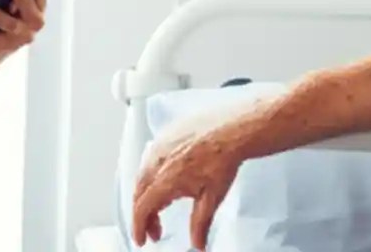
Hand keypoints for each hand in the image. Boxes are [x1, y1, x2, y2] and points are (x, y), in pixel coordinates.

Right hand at [131, 128, 240, 250]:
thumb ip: (200, 225)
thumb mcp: (211, 198)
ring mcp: (158, 147)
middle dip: (144, 216)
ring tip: (161, 207)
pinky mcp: (163, 137)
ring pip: (142, 177)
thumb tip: (198, 244)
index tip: (141, 239)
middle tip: (155, 229)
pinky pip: (148, 160)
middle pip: (139, 195)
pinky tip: (164, 181)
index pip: (142, 209)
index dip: (139, 227)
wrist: (231, 130)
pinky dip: (150, 176)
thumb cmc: (222, 159)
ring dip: (146, 196)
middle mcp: (156, 163)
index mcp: (165, 180)